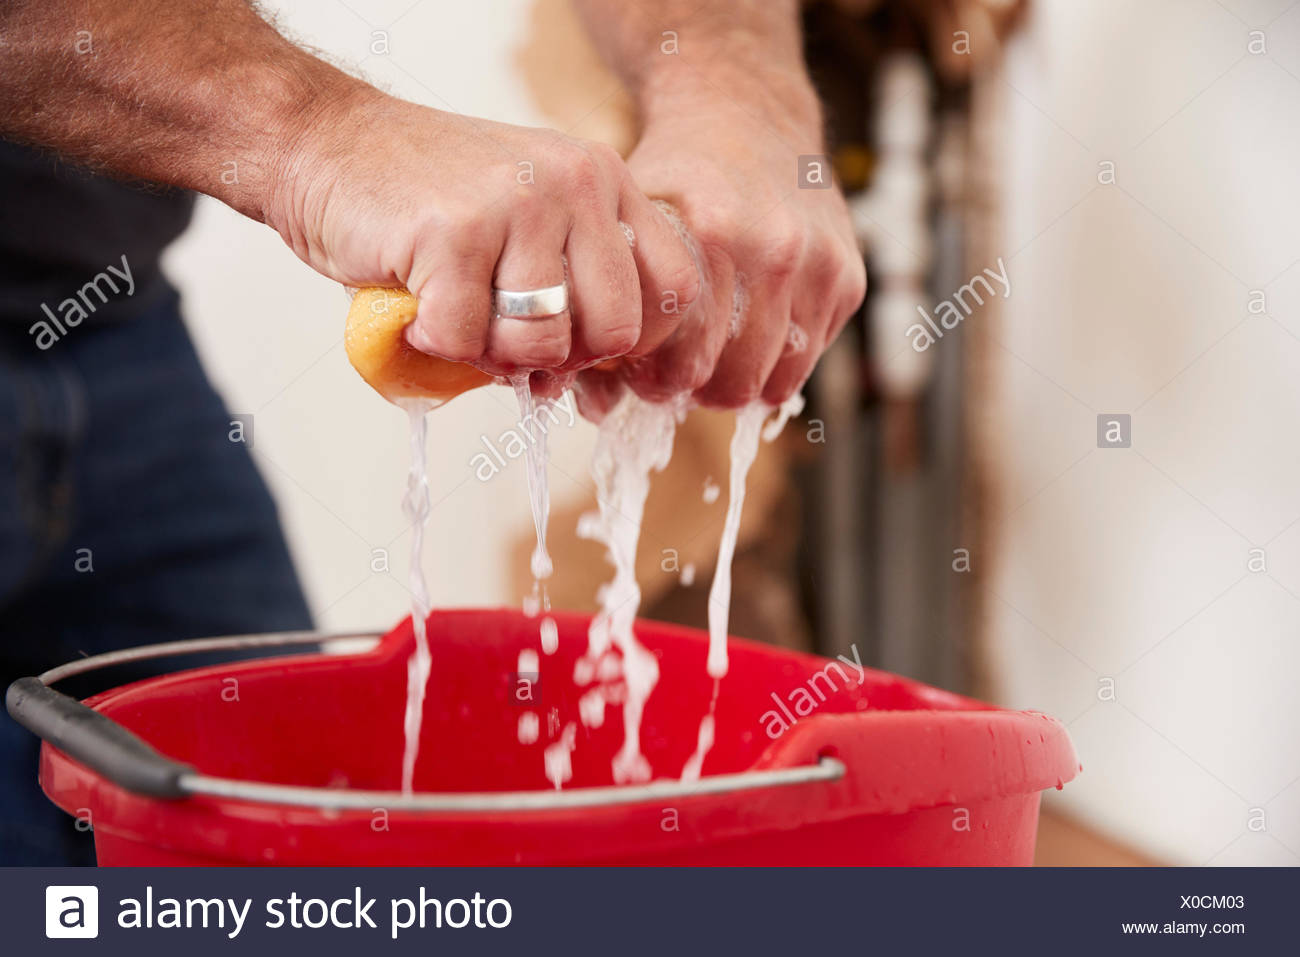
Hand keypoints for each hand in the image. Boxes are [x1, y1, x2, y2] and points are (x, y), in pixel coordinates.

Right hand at [266, 88, 697, 374]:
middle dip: (560, 359)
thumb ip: (573, 286)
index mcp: (604, 181)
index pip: (674, 288)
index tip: (586, 355)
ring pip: (543, 344)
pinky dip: (436, 345)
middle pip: (614, 331)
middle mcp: (574, 183)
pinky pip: (468, 343)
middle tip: (508, 340)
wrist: (327, 144)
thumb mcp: (528, 220)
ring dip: (492, 356)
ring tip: (458, 317)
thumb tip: (592, 388)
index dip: (636, 344)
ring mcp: (516, 204)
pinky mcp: (453, 233)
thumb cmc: (430, 200)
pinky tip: (418, 307)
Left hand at [592, 90, 865, 408]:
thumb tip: (598, 403)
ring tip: (708, 363)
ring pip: (774, 383)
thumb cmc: (673, 176)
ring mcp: (821, 265)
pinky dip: (774, 362)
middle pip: (730, 381)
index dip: (653, 380)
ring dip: (735, 385)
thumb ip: (611, 301)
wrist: (743, 111)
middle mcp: (776, 250)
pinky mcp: (850, 278)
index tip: (638, 372)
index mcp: (715, 235)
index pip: (682, 359)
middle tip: (672, 377)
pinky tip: (746, 335)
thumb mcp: (629, 219)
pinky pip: (808, 361)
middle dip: (693, 390)